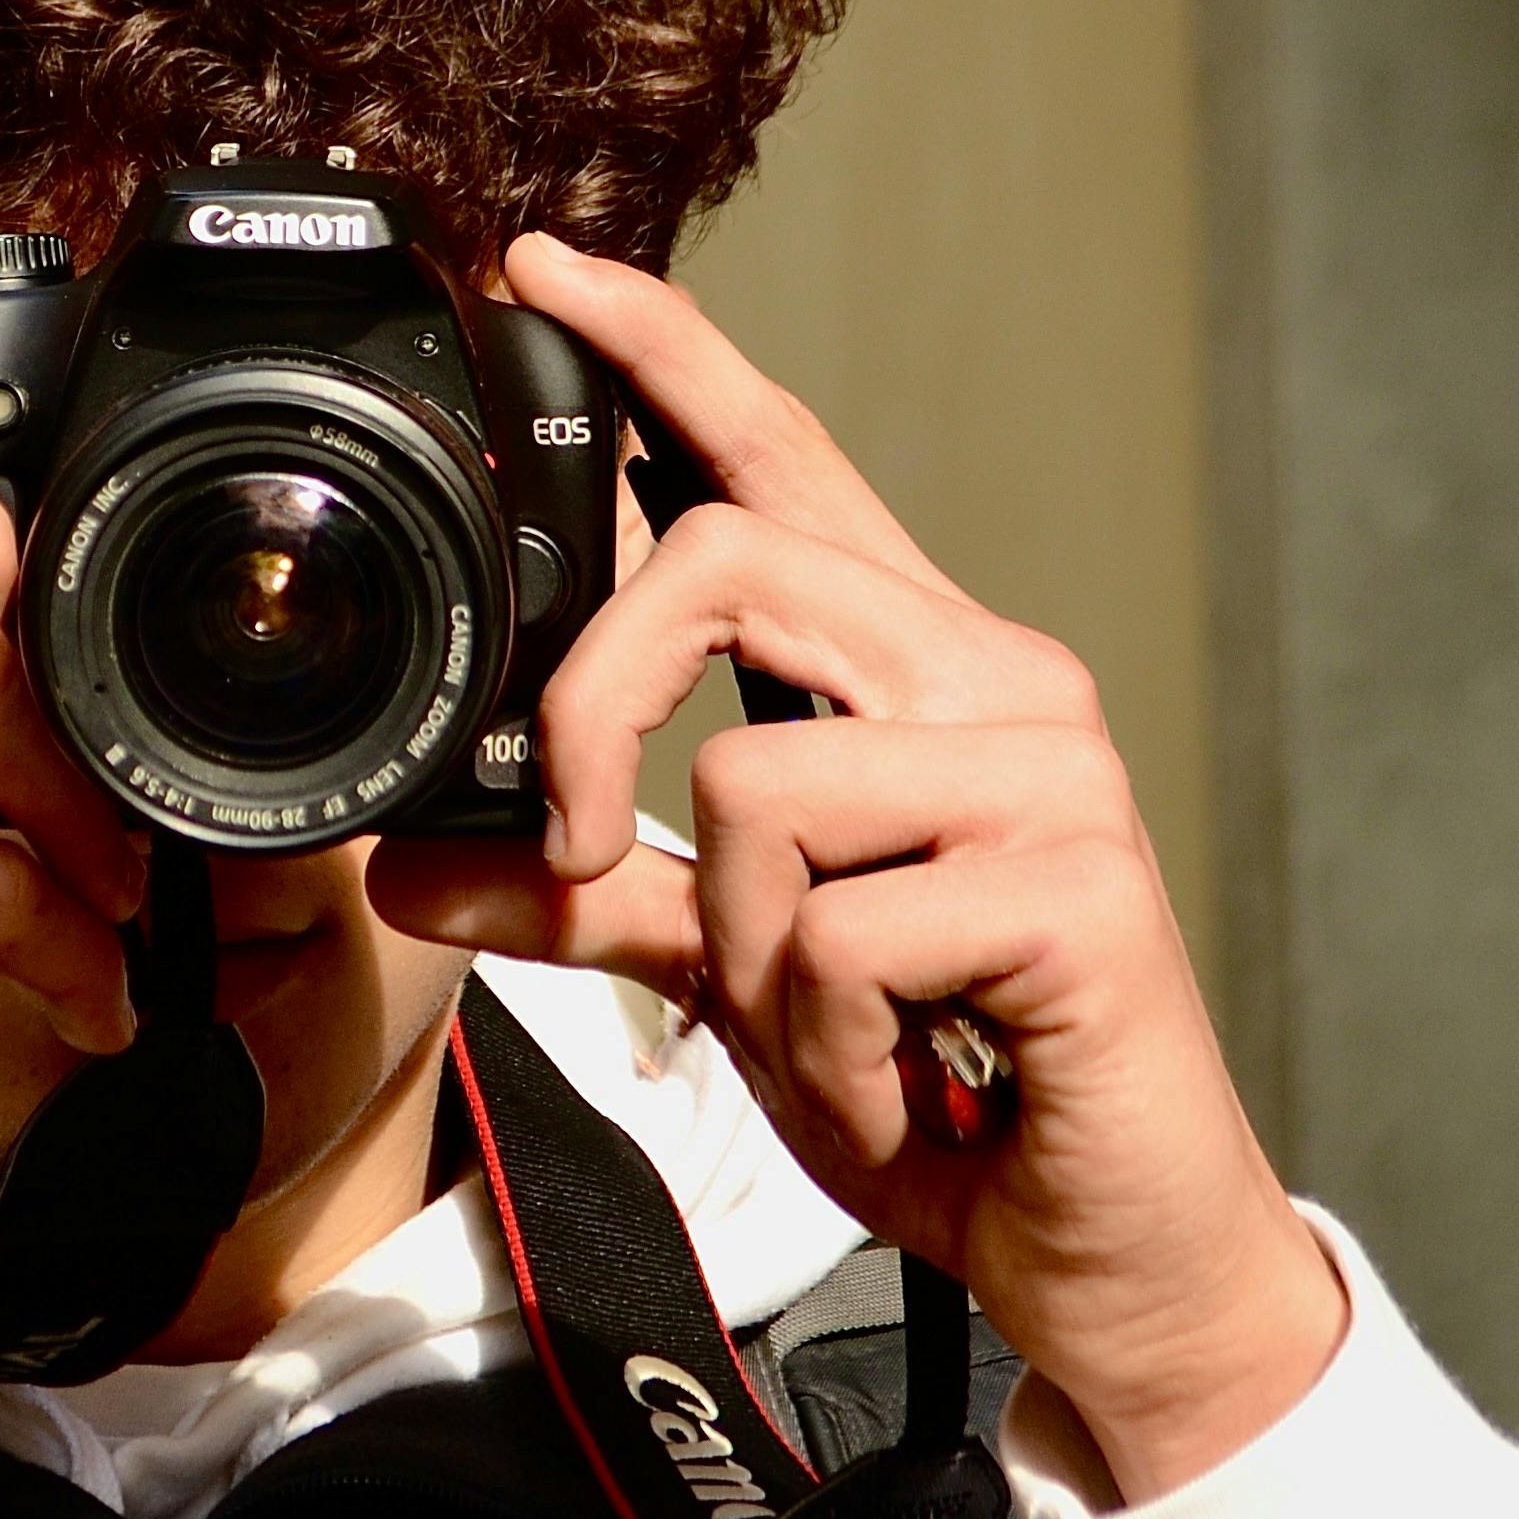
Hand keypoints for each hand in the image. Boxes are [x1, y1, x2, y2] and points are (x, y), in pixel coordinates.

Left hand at [367, 236, 1345, 1503]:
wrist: (1106, 1248)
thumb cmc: (941, 1085)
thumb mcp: (735, 971)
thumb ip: (588, 898)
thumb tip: (412, 863)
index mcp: (915, 668)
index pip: (785, 457)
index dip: (666, 352)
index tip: (543, 271)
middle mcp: (995, 678)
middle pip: (731, 557)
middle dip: (597, 707)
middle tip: (573, 841)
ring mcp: (1049, 771)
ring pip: (761, 776)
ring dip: (744, 952)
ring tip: (830, 1033)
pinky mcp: (1078, 883)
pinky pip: (834, 935)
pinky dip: (820, 1046)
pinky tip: (898, 1088)